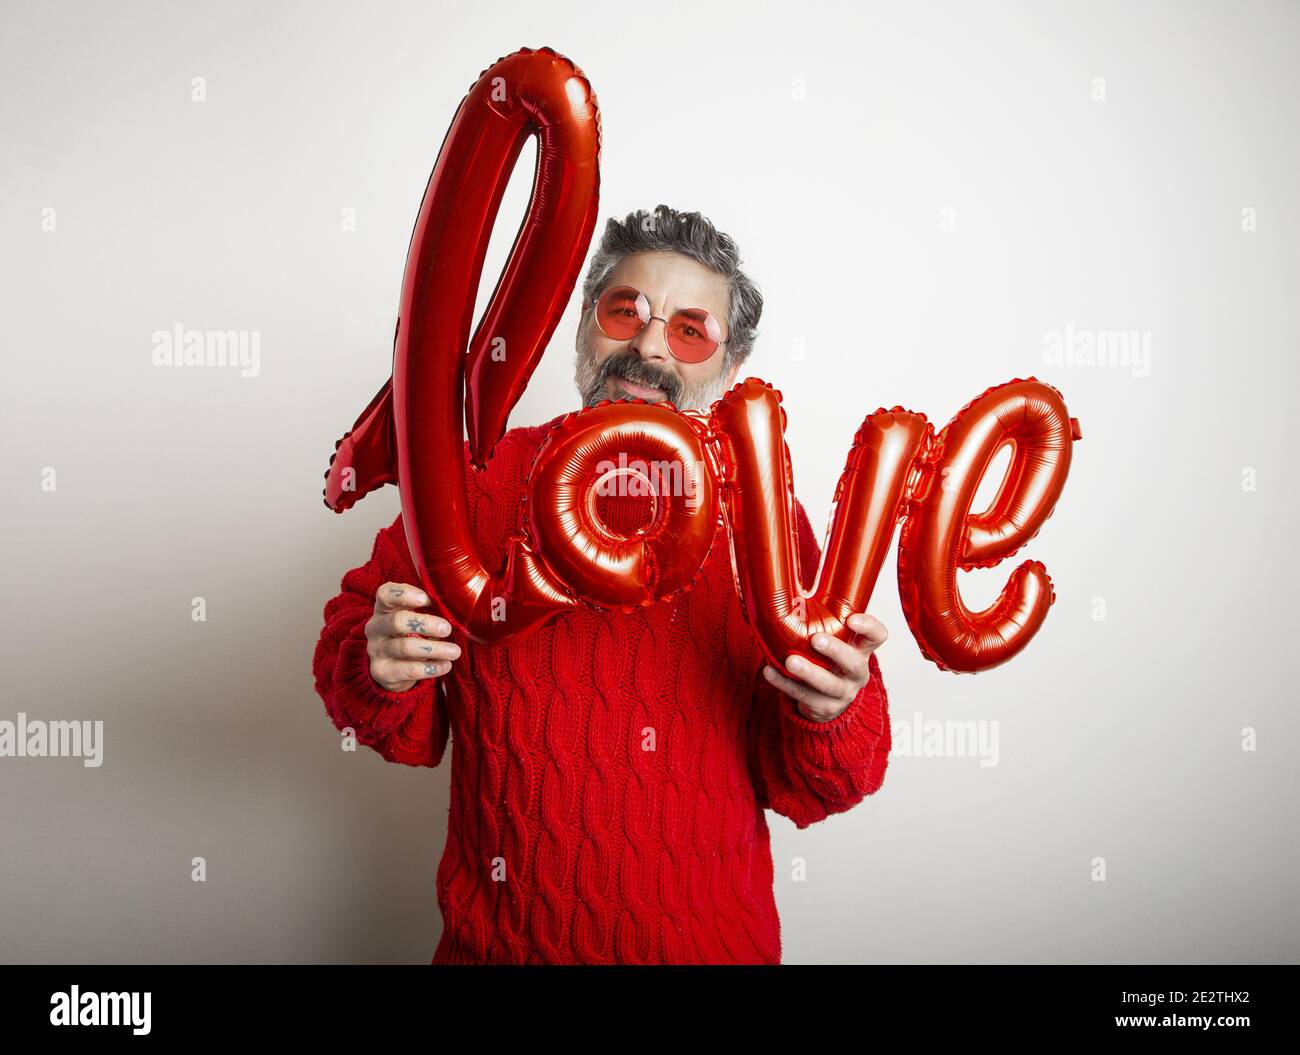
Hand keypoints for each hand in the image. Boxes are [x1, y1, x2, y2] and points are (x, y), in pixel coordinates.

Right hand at [365, 582, 460, 692]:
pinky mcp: (383, 672)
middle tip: (447, 629)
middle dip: (425, 624)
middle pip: (397, 621)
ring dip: (434, 649)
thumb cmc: (406, 635)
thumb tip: (454, 606)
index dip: (405, 594)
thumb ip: (426, 609)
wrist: (388, 669)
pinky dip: (431, 668)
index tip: (427, 599)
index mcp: (383, 609)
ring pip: (405, 647)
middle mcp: (376, 628)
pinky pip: (409, 670)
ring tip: (454, 651)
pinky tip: (446, 665)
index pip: (385, 594)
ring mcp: (377, 651)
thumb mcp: (411, 618)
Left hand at [762, 613, 887, 722]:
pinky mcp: (825, 707)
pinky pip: (805, 696)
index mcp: (861, 650)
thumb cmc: (826, 660)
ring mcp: (844, 692)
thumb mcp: (834, 642)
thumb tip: (786, 595)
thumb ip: (823, 624)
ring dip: (809, 672)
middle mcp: (857, 672)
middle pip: (855, 663)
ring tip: (790, 661)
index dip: (869, 627)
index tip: (852, 618)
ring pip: (830, 685)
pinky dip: (785, 684)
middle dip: (836, 651)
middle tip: (816, 639)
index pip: (877, 636)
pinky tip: (770, 672)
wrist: (827, 701)